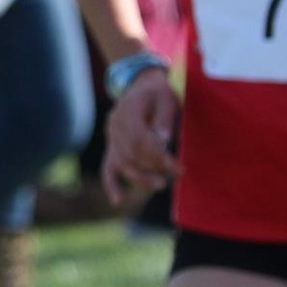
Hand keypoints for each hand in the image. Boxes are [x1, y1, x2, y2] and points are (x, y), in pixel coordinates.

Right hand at [102, 72, 179, 206]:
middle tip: (175, 175)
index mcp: (128, 110)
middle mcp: (115, 125)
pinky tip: (118, 201)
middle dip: (153, 167)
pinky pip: (108, 168)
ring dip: (140, 177)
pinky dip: (112, 185)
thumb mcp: (167, 97)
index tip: (178, 167)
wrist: (140, 85)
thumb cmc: (159, 92)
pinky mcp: (112, 147)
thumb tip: (163, 139)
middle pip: (131, 153)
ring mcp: (111, 137)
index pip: (140, 140)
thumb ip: (164, 117)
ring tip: (160, 185)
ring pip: (121, 163)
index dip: (159, 157)